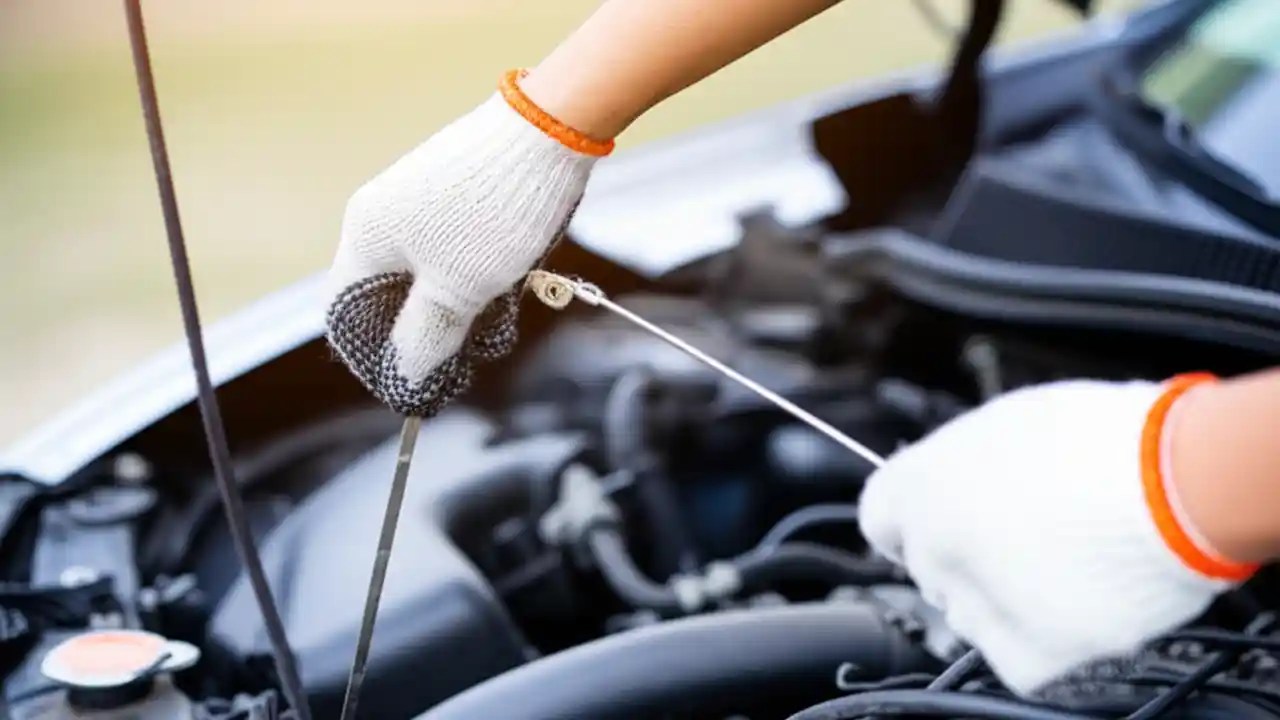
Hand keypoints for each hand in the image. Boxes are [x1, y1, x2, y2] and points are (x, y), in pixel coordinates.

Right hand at [327, 71, 611, 415]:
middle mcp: (382, 215)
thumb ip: (426, 336)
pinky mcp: (456, 194)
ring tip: (497, 321)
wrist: (548, 129)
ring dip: (458, 307)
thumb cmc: (494, 213)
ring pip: (427, 275)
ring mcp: (420, 202)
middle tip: (465, 356)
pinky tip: (508, 286)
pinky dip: (475, 277)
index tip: (411, 383)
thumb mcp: (459, 289)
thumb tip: (405, 375)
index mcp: (365, 237)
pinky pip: (454, 252)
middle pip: (388, 296)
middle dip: (425, 332)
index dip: (371, 355)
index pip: (343, 311)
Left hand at [858, 377, 1255, 693]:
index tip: (934, 526)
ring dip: (1000, 601)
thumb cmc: (1106, 438)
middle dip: (964, 560)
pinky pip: (1012, 659)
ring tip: (1062, 565)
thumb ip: (966, 464)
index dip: (910, 522)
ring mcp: (980, 598)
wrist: (1176, 480)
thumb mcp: (1011, 423)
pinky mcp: (1030, 648)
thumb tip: (959, 481)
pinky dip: (1036, 643)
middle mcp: (936, 544)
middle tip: (1023, 541)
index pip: (879, 518)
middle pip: (928, 569)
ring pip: (966, 617)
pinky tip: (1070, 603)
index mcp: (922, 482)